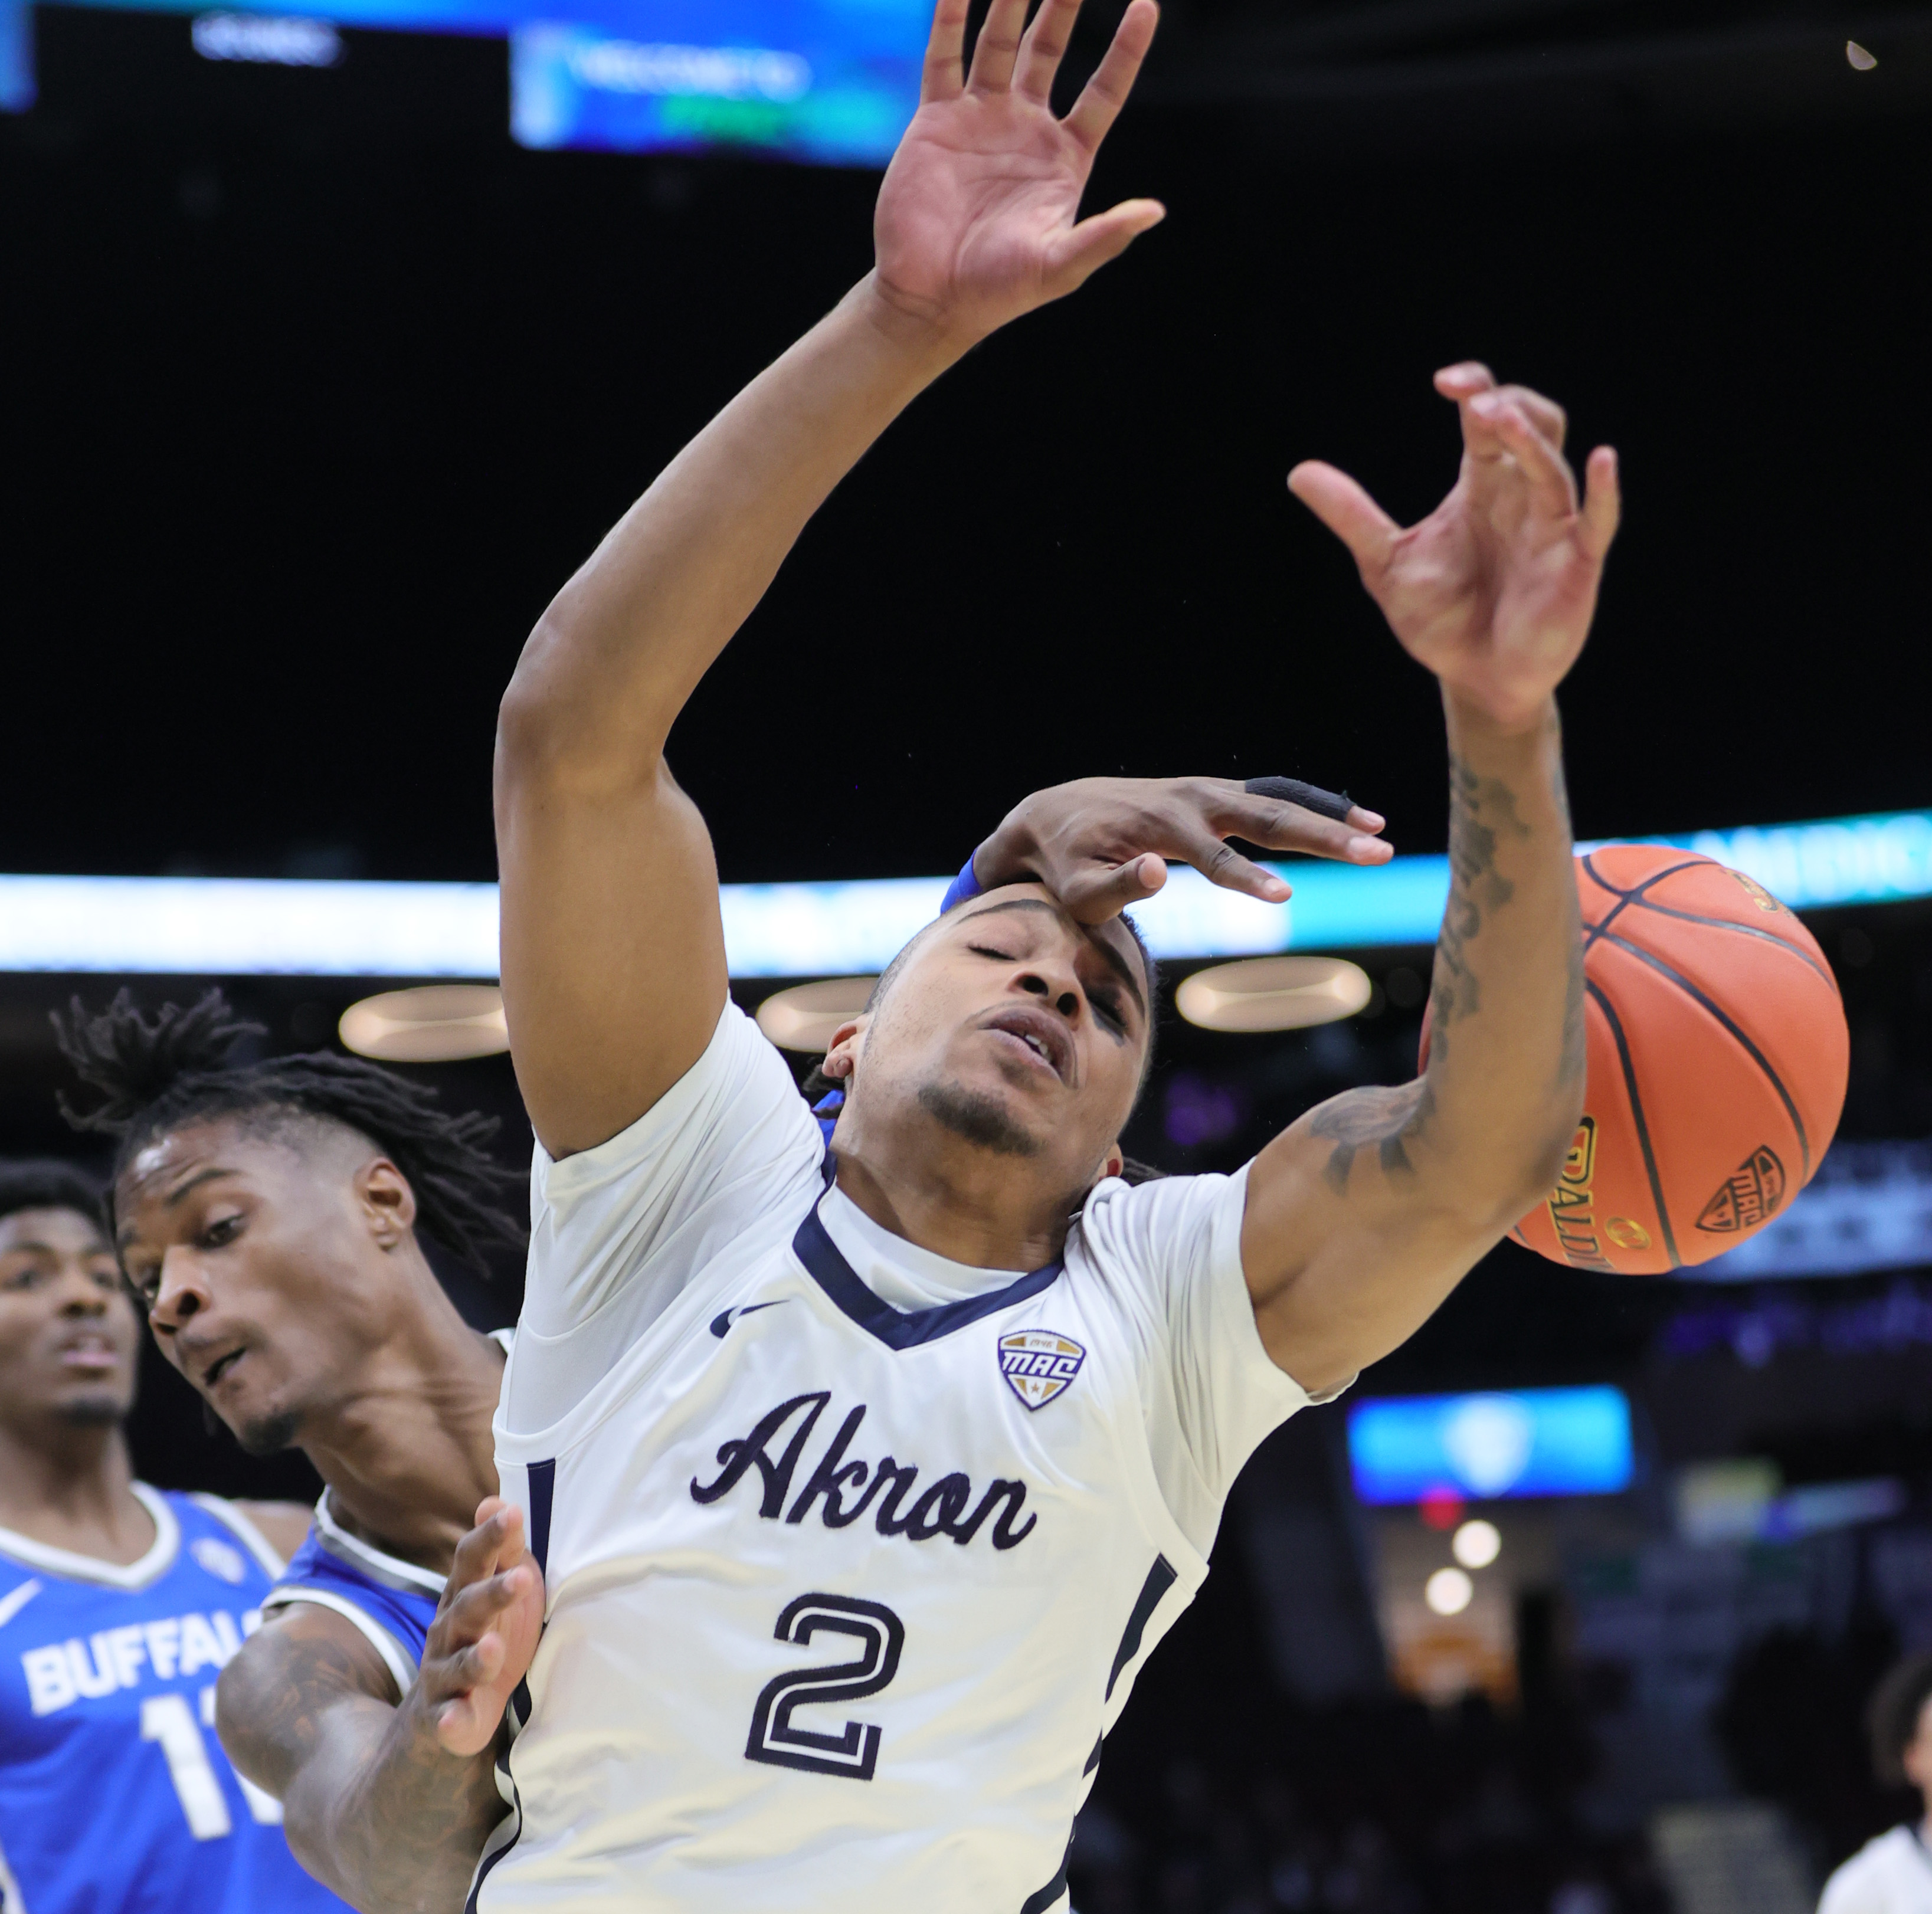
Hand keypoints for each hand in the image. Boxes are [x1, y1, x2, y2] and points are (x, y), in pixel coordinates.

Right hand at [413, 1499, 542, 1757]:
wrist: (445, 1705)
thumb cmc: (485, 1631)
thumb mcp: (497, 1589)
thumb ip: (502, 1550)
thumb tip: (499, 1501)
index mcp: (465, 1595)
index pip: (474, 1561)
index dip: (490, 1537)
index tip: (512, 1512)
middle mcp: (449, 1631)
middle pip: (468, 1608)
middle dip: (493, 1593)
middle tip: (522, 1578)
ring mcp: (443, 1674)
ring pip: (457, 1665)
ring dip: (475, 1658)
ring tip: (493, 1649)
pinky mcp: (444, 1717)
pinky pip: (446, 1721)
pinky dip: (451, 1722)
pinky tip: (454, 1720)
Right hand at [870, 0, 1162, 343]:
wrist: (931, 297)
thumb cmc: (999, 290)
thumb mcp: (1060, 266)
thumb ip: (1105, 237)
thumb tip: (1154, 212)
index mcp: (1064, 157)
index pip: (1103, 91)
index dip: (1124, 51)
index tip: (1146, 5)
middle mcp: (1026, 128)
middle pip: (1050, 49)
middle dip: (1064, 5)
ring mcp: (980, 118)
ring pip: (999, 41)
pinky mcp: (936, 120)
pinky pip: (944, 58)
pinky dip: (948, 19)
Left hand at [977, 774, 1391, 924]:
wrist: (1053, 812)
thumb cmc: (1065, 864)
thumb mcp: (1075, 891)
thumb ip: (1114, 888)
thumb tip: (1155, 874)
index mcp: (1159, 826)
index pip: (1213, 858)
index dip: (1248, 879)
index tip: (1286, 899)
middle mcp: (1190, 799)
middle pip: (1267, 817)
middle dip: (1323, 837)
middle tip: (1378, 854)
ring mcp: (1206, 791)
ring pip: (1278, 799)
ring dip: (1330, 816)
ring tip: (1381, 834)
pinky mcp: (1214, 794)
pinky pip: (1273, 795)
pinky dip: (1314, 804)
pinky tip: (1357, 819)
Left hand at [1288, 365, 1619, 732]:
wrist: (1472, 679)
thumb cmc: (1440, 620)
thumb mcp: (1385, 562)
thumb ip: (1351, 516)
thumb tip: (1298, 472)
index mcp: (1482, 485)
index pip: (1486, 417)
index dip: (1475, 389)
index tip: (1443, 382)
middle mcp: (1521, 494)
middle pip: (1532, 423)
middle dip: (1508, 404)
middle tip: (1474, 403)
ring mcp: (1553, 526)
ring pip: (1554, 465)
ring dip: (1531, 438)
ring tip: (1501, 418)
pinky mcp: (1576, 563)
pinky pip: (1598, 518)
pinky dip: (1604, 489)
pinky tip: (1604, 459)